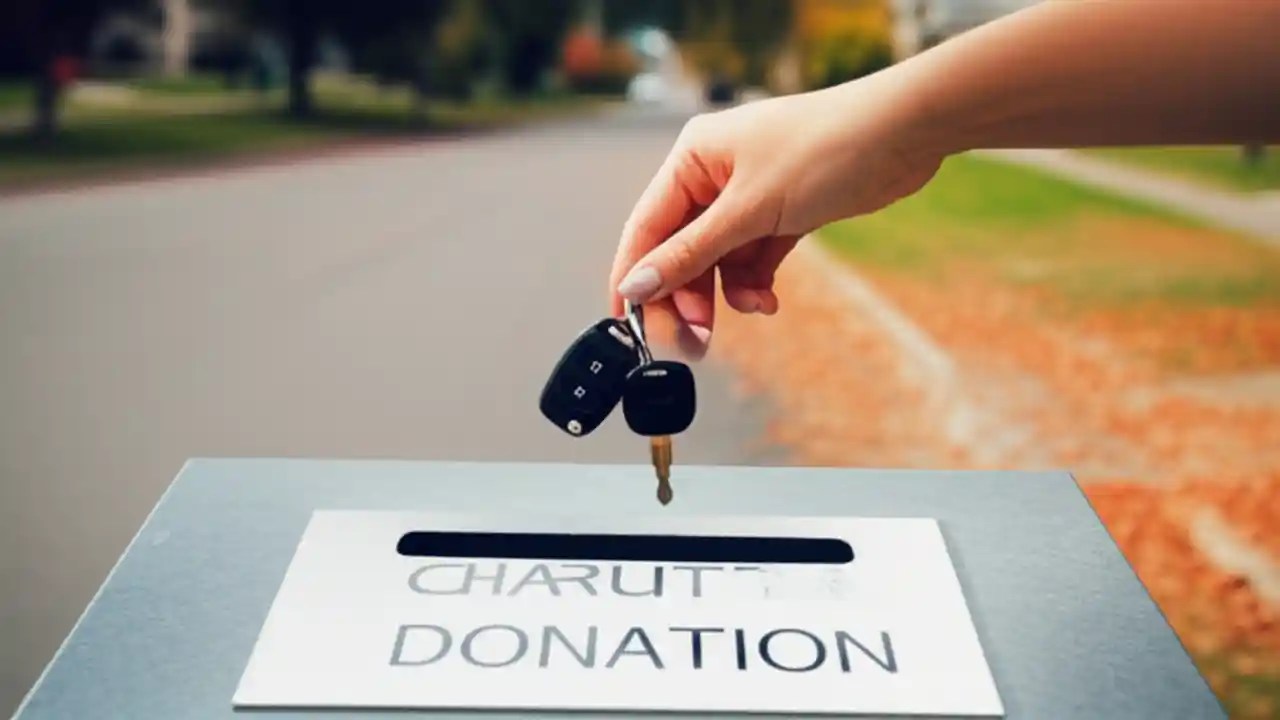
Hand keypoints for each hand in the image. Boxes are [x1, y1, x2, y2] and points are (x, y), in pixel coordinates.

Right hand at [608, 77, 942, 358]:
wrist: (906, 133)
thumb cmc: (827, 148)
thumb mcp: (749, 210)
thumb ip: (691, 253)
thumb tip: (638, 284)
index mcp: (693, 158)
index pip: (646, 226)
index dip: (634, 276)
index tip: (626, 324)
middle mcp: (714, 174)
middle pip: (680, 249)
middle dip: (687, 294)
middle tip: (693, 340)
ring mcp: (749, 195)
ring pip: (718, 259)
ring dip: (727, 292)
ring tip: (751, 310)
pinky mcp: (780, 212)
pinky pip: (752, 258)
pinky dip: (756, 282)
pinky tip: (769, 299)